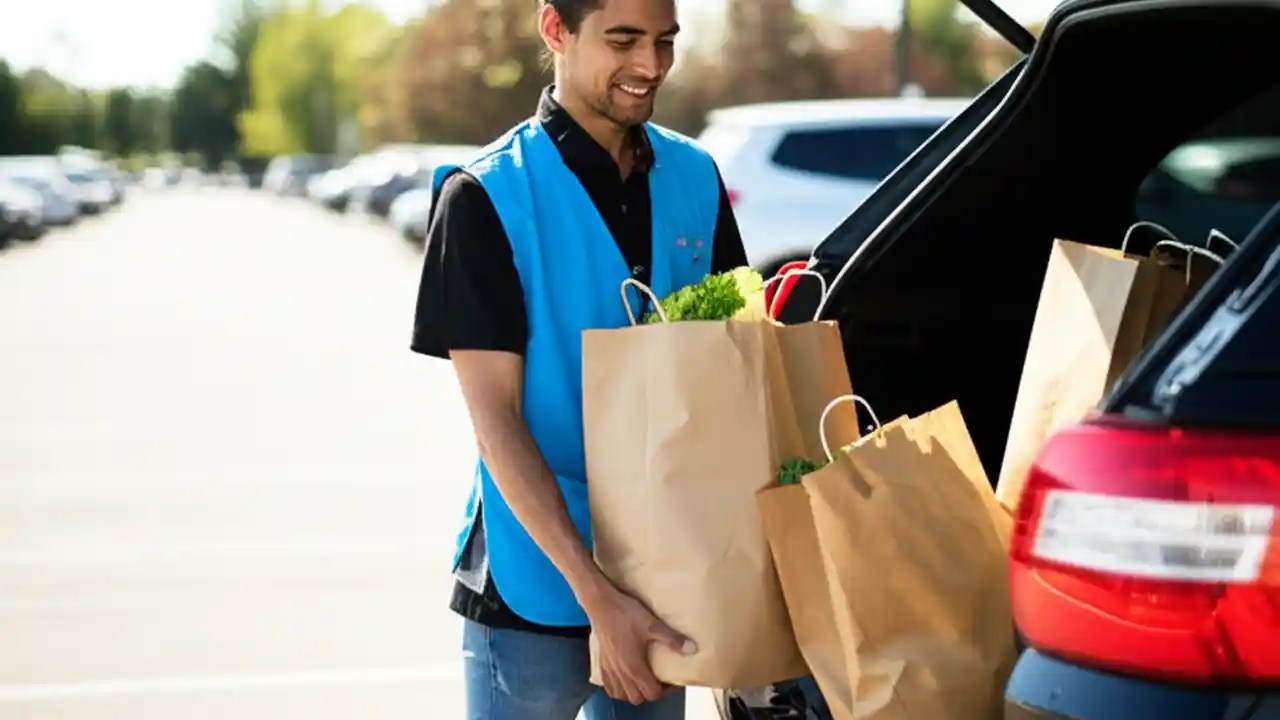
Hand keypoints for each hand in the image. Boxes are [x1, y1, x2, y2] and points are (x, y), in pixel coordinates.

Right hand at [584, 583, 696, 704]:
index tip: (673, 680)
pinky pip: (609, 686)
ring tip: (643, 680)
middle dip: (650, 693)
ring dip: (633, 692)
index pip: (652, 693)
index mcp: (634, 666)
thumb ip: (672, 639)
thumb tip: (691, 649)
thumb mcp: (652, 624)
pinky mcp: (601, 663)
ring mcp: (609, 669)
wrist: (600, 603)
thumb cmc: (625, 613)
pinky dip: (618, 688)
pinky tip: (625, 677)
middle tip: (659, 680)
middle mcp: (620, 672)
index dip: (666, 691)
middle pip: (637, 698)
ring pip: (621, 694)